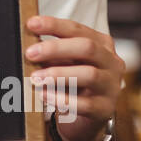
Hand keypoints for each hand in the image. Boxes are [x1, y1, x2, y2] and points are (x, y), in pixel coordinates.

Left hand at [25, 15, 124, 140]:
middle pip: (87, 48)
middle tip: (30, 53)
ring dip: (58, 74)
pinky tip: (44, 95)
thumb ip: (53, 53)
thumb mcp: (65, 62)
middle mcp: (111, 62)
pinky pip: (85, 103)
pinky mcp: (105, 109)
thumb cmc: (73, 81)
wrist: (86, 115)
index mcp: (102, 44)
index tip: (31, 24)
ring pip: (89, 75)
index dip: (54, 25)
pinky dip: (62, 99)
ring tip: (35, 77)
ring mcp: (111, 86)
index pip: (78, 29)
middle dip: (56, 48)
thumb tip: (29, 45)